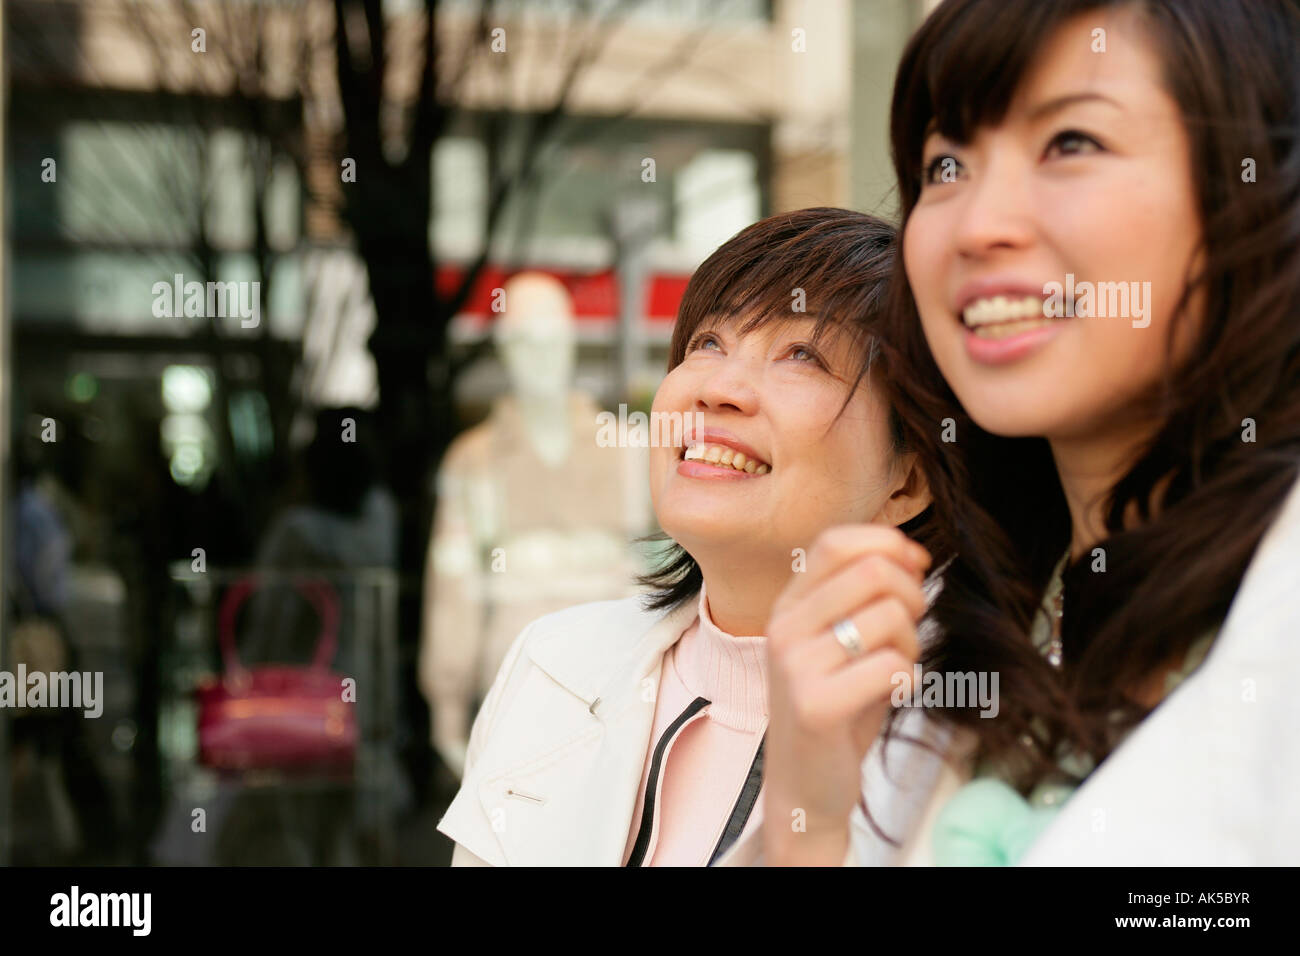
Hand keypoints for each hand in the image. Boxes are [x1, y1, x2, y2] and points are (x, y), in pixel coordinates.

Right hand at [763, 524, 929, 864]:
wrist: (804, 787)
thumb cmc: (835, 708)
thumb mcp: (840, 641)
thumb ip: (865, 596)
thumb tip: (912, 554)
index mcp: (789, 604)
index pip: (836, 541)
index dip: (887, 544)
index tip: (915, 567)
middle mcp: (784, 627)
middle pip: (872, 571)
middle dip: (911, 596)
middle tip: (907, 631)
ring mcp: (795, 665)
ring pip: (889, 618)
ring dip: (912, 645)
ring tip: (893, 672)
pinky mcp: (815, 705)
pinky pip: (892, 667)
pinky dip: (908, 681)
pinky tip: (889, 697)